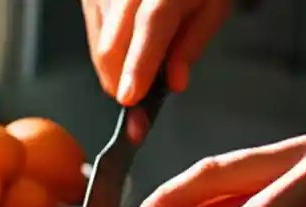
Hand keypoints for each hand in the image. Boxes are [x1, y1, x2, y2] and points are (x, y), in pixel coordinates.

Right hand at [81, 0, 232, 104]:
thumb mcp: (213, 6)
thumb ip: (192, 43)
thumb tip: (174, 81)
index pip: (150, 24)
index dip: (138, 64)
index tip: (130, 97)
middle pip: (111, 45)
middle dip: (119, 80)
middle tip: (137, 95)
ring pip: (99, 45)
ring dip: (116, 67)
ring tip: (141, 59)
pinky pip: (93, 35)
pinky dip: (109, 51)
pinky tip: (127, 43)